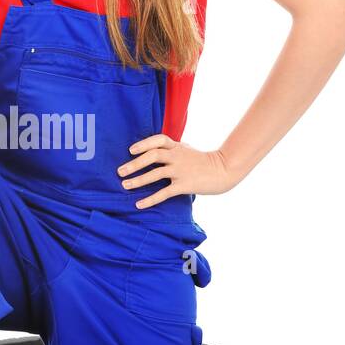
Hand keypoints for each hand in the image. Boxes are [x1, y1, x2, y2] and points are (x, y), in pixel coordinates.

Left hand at [117, 134, 238, 207]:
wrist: (224, 170)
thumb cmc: (204, 161)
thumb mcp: (187, 150)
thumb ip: (173, 149)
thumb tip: (156, 150)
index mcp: (177, 147)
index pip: (158, 140)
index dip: (143, 144)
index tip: (131, 150)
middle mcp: (177, 157)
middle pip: (152, 156)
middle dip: (134, 164)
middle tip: (120, 171)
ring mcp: (181, 171)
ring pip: (155, 174)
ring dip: (138, 180)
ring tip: (125, 185)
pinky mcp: (184, 185)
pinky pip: (164, 193)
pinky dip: (150, 199)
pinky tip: (139, 204)